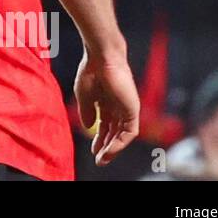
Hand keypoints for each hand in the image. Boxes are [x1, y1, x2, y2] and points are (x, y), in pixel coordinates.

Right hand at [73, 50, 139, 165]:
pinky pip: (130, 131)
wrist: (101, 57)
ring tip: (103, 158)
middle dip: (107, 147)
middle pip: (114, 132)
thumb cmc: (91, 71)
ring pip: (123, 134)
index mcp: (107, 102)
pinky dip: (121, 142)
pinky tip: (110, 149)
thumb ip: (87, 112)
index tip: (93, 151)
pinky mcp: (133, 109)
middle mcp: (118, 106)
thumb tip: (88, 127)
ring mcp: (127, 108)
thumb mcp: (85, 96)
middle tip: (99, 159)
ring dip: (113, 148)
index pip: (106, 126)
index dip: (100, 139)